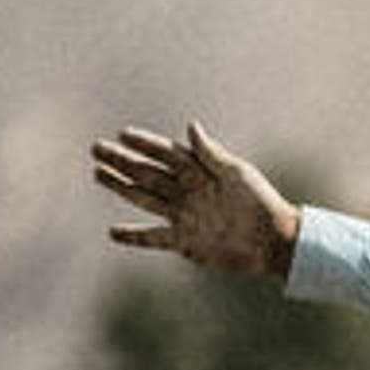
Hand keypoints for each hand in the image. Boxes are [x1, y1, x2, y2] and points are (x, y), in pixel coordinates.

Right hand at [92, 121, 296, 277]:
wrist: (273, 241)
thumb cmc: (260, 202)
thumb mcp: (237, 173)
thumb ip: (210, 153)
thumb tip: (191, 126)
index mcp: (199, 171)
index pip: (166, 153)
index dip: (145, 143)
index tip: (123, 133)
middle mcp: (186, 191)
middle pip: (147, 173)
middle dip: (122, 161)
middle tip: (96, 149)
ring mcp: (183, 216)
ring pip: (144, 198)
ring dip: (121, 187)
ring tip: (98, 174)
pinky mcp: (185, 242)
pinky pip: (154, 238)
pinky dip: (134, 236)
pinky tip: (113, 232)